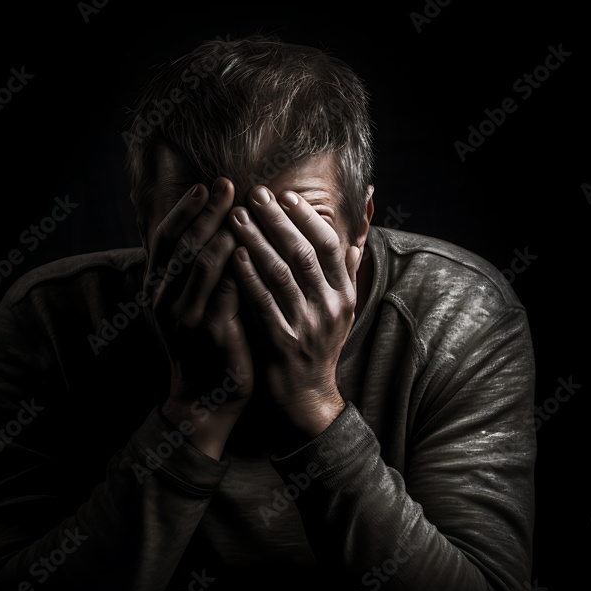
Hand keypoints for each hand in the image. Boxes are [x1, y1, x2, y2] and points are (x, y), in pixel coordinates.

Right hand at [143, 177, 252, 458]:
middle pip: (183, 243)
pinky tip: (256, 247)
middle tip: (226, 185)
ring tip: (243, 208)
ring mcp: (186, 315)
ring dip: (223, 230)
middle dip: (206, 211)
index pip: (165, 238)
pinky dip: (240, 265)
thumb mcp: (189, 306)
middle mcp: (164, 299)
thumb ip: (196, 271)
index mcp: (157, 289)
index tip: (204, 186)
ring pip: (202, 262)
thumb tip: (216, 227)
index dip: (184, 210)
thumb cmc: (205, 344)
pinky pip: (227, 289)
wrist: (206, 398)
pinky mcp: (212, 331)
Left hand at [229, 185, 360, 438]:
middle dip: (277, 220)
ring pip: (281, 274)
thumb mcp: (341, 311)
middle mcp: (330, 307)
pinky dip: (248, 277)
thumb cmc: (317, 346)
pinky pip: (263, 304)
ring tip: (237, 217)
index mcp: (344, 295)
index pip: (328, 246)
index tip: (285, 195)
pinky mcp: (282, 343)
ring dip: (257, 241)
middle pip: (303, 253)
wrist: (307, 397)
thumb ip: (345, 274)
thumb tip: (356, 238)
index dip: (307, 218)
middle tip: (255, 194)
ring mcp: (307, 326)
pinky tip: (233, 256)